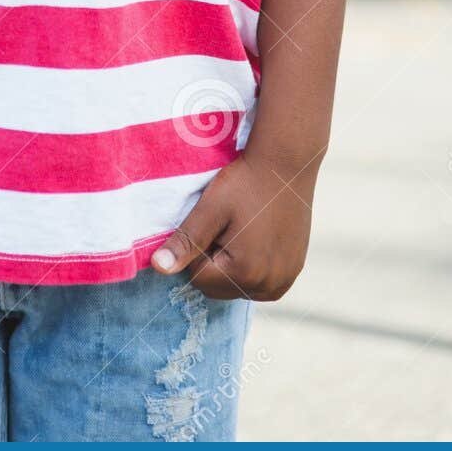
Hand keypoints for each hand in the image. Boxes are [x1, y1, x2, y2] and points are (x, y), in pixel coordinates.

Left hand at [151, 147, 317, 300]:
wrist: (286, 163)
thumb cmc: (245, 182)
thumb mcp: (211, 208)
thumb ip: (185, 241)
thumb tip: (158, 267)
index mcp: (246, 273)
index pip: (198, 278)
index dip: (198, 249)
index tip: (213, 223)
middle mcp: (268, 286)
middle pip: (218, 287)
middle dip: (215, 261)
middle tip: (228, 225)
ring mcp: (283, 281)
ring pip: (237, 287)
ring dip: (233, 266)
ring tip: (244, 229)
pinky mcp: (293, 273)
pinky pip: (260, 282)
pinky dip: (253, 266)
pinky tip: (258, 237)